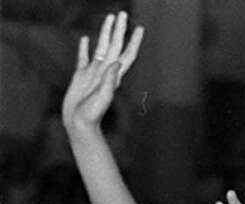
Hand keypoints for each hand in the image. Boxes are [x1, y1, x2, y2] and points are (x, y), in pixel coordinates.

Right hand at [61, 12, 143, 134]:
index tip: (139, 28)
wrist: (79, 124)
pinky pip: (83, 58)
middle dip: (119, 30)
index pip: (127, 54)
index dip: (133, 41)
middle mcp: (106, 71)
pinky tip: (85, 39)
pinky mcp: (80, 76)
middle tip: (122, 13)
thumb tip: (117, 63)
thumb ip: (110, 81)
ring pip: (101, 47)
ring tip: (109, 19)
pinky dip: (85, 48)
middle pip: (115, 45)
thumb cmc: (92, 114)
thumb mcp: (103, 97)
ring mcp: (93, 72)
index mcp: (114, 75)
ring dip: (105, 33)